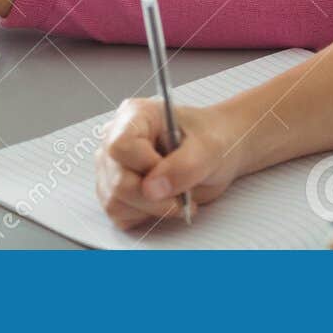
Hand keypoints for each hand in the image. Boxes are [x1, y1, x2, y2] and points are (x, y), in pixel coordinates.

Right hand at [94, 98, 247, 229]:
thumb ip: (184, 166)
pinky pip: (119, 214)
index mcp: (135, 116)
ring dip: (150, 209)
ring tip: (176, 199)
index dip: (145, 166)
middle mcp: (117, 139)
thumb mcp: (209, 148)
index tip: (171, 175)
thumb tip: (153, 189)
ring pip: (115, 201)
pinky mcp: (117, 190)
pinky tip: (163, 202)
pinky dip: (144, 215)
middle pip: (118, 180)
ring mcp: (113, 166)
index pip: (121, 146)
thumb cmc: (212, 138)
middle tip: (181, 197)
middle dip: (153, 198)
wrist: (219, 151)